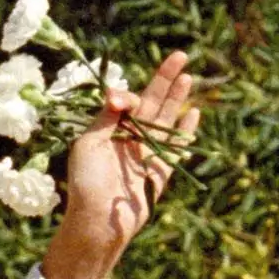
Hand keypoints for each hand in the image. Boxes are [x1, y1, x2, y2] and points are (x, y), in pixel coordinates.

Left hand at [40, 51, 199, 278]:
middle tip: (181, 56)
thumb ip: (107, 117)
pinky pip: (175, 150)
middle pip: (152, 104)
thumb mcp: (88, 143)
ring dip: (177, 99)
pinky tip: (193, 115)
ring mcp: (146, 157)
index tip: (120, 102)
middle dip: (165, 80)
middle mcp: (129, 140)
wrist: (98, 223)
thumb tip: (122, 95)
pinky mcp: (159, 175)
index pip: (127, 103)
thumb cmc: (86, 184)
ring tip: (188, 76)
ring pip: (166, 121)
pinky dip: (184, 133)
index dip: (127, 97)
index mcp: (109, 131)